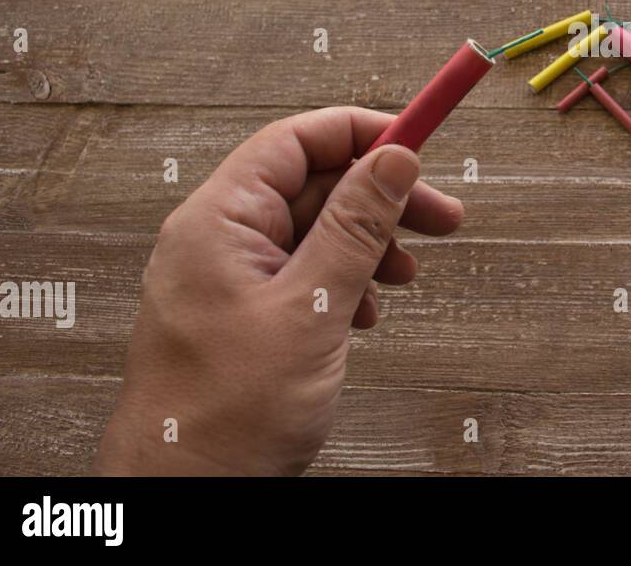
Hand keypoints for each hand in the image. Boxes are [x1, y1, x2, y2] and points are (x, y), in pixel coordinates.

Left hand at [95, 107, 462, 475]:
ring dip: (369, 245)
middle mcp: (218, 239)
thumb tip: (393, 158)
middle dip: (381, 199)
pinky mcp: (243, 313)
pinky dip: (345, 282)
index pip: (296, 141)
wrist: (187, 495)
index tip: (419, 144)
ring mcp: (229, 277)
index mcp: (218, 221)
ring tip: (404, 275)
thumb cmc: (226, 414)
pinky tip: (366, 313)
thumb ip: (355, 226)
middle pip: (313, 184)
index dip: (362, 135)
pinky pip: (303, 272)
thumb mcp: (312, 308)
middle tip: (443, 217)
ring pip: (314, 230)